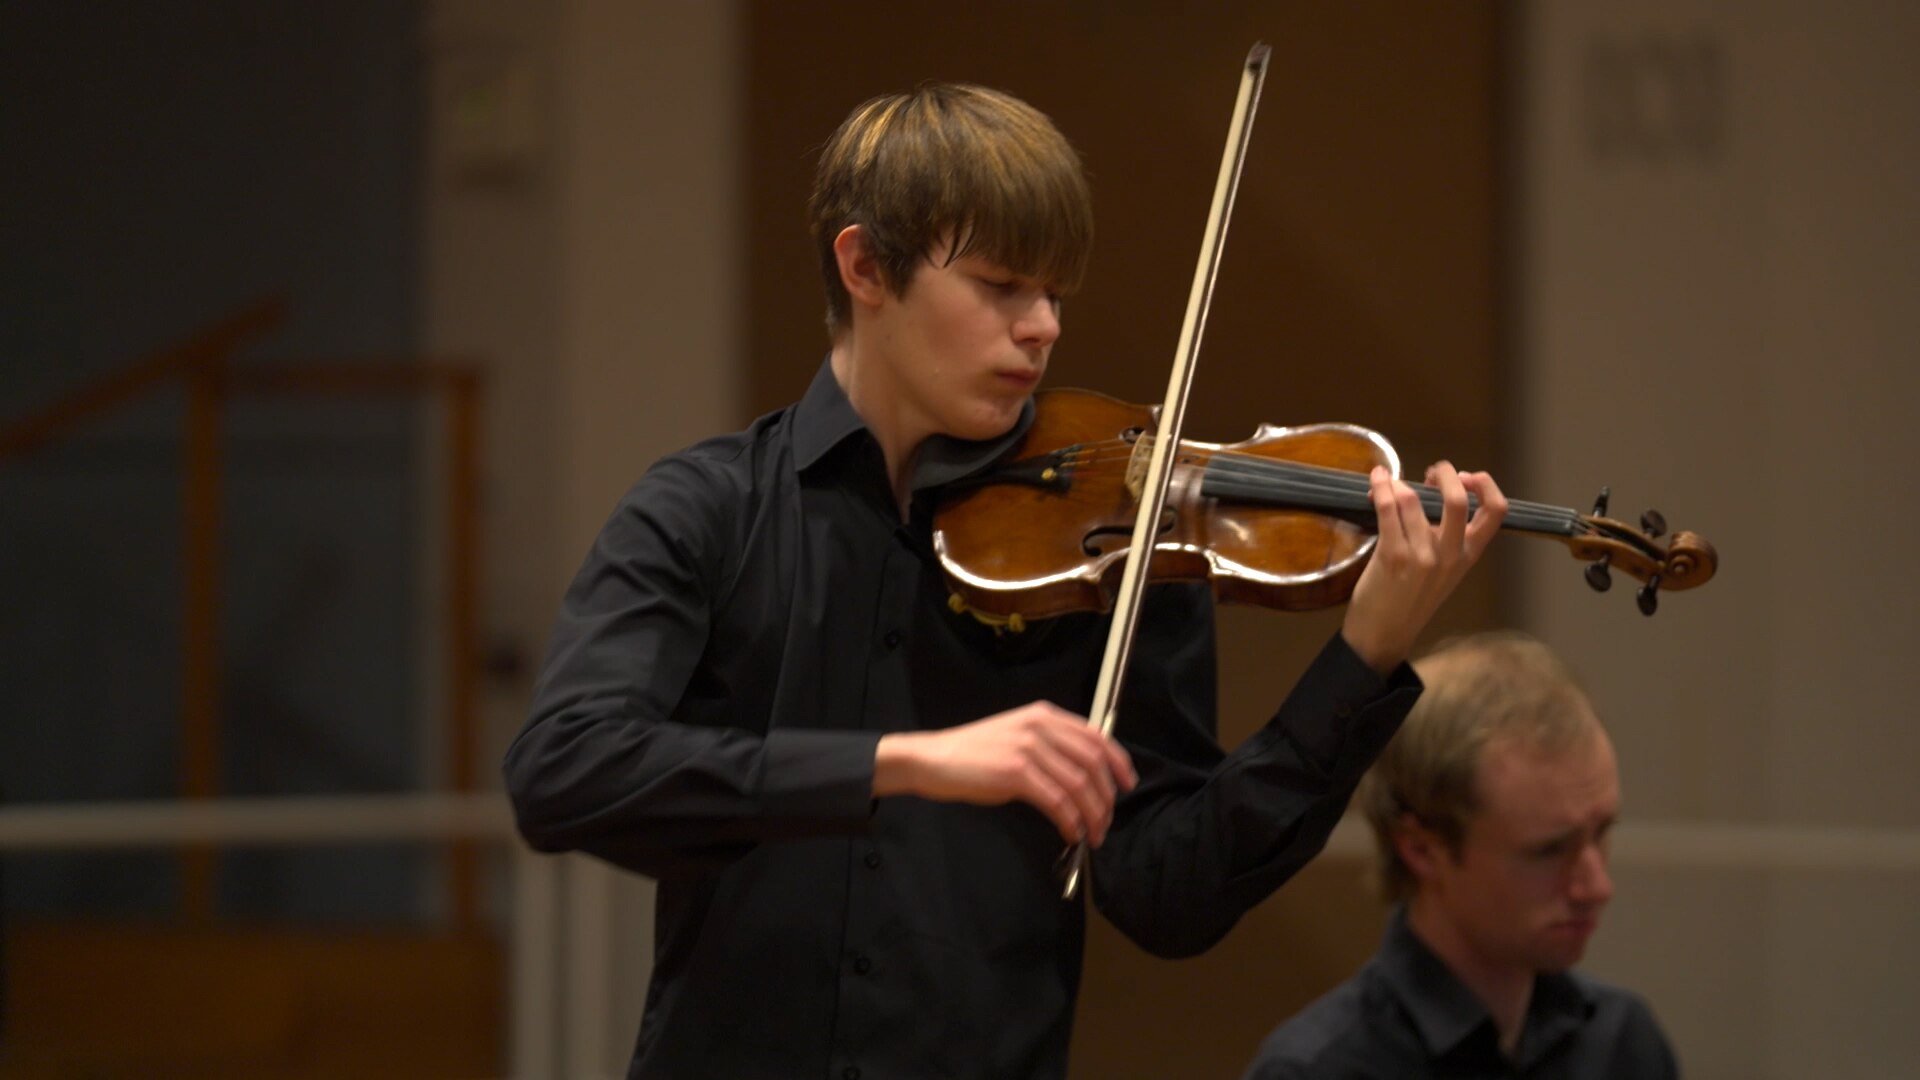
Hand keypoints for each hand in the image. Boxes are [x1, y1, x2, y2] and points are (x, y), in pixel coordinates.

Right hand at [873, 702, 1136, 845]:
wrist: (935, 759)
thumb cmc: (975, 753)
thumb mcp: (1018, 737)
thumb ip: (1050, 747)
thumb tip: (1084, 777)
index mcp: (1044, 715)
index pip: (1096, 737)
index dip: (1118, 763)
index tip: (1127, 786)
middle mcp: (1041, 727)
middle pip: (1093, 764)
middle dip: (1106, 798)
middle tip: (1105, 822)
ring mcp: (1028, 748)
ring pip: (1079, 785)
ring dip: (1092, 815)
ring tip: (1092, 835)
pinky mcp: (1016, 773)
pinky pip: (1057, 801)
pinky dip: (1070, 821)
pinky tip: (1069, 833)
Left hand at [1341, 461, 1507, 673]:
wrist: (1383, 635)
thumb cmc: (1409, 600)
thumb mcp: (1443, 571)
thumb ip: (1446, 538)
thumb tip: (1429, 494)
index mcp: (1468, 556)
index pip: (1497, 512)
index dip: (1486, 485)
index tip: (1467, 476)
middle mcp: (1450, 555)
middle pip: (1457, 499)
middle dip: (1444, 473)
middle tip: (1430, 471)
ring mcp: (1422, 556)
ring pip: (1413, 499)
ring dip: (1397, 482)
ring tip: (1388, 482)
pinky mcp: (1392, 556)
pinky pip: (1388, 509)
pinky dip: (1380, 488)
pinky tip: (1376, 482)